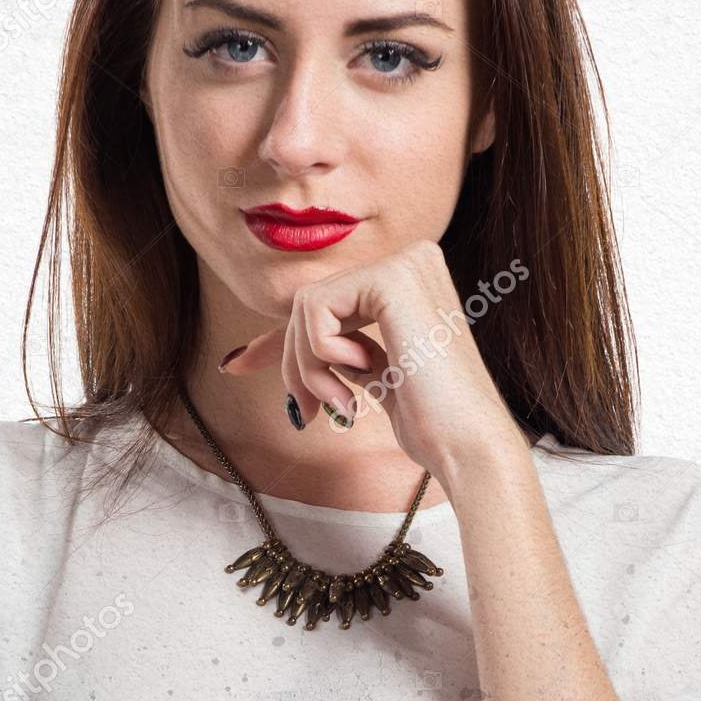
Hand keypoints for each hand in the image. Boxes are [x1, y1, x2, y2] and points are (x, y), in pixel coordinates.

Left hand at [219, 239, 527, 488]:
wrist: (466, 444)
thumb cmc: (428, 420)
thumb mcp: (367, 374)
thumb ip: (328, 350)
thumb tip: (246, 353)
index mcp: (410, 277)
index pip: (326, 303)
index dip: (277, 339)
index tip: (234, 365)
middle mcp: (412, 257)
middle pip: (309, 303)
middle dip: (296, 363)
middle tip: (310, 410)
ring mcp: (406, 262)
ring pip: (305, 306)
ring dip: (307, 365)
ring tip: (340, 402)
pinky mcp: (392, 278)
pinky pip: (314, 308)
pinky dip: (321, 353)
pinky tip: (359, 374)